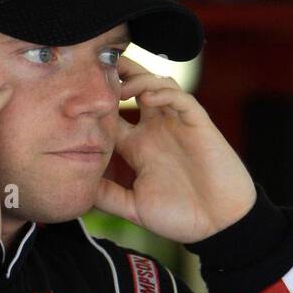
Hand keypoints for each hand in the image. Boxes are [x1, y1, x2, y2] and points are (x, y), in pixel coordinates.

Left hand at [94, 55, 256, 243]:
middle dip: (116, 75)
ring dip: (138, 79)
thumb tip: (77, 187)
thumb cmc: (179, 217)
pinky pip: (180, 98)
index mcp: (137, 147)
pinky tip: (147, 96)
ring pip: (156, 85)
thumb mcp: (133, 208)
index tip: (74, 98)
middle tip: (96, 67)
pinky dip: (164, 92)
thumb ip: (107, 196)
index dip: (95, 105)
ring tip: (120, 84)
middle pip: (133, 89)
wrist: (218, 225)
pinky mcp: (197, 124)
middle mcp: (155, 130)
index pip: (111, 117)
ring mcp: (176, 124)